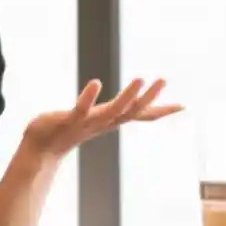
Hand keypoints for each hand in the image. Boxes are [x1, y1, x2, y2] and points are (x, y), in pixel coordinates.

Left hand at [21, 78, 183, 158]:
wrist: (41, 148)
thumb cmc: (69, 130)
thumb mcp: (96, 119)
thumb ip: (113, 112)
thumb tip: (127, 108)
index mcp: (112, 120)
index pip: (141, 115)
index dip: (162, 110)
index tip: (184, 105)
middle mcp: (104, 123)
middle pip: (132, 111)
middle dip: (149, 97)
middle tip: (163, 79)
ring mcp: (88, 123)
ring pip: (113, 111)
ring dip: (128, 96)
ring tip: (141, 78)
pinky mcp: (69, 120)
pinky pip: (81, 108)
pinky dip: (89, 97)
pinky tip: (96, 82)